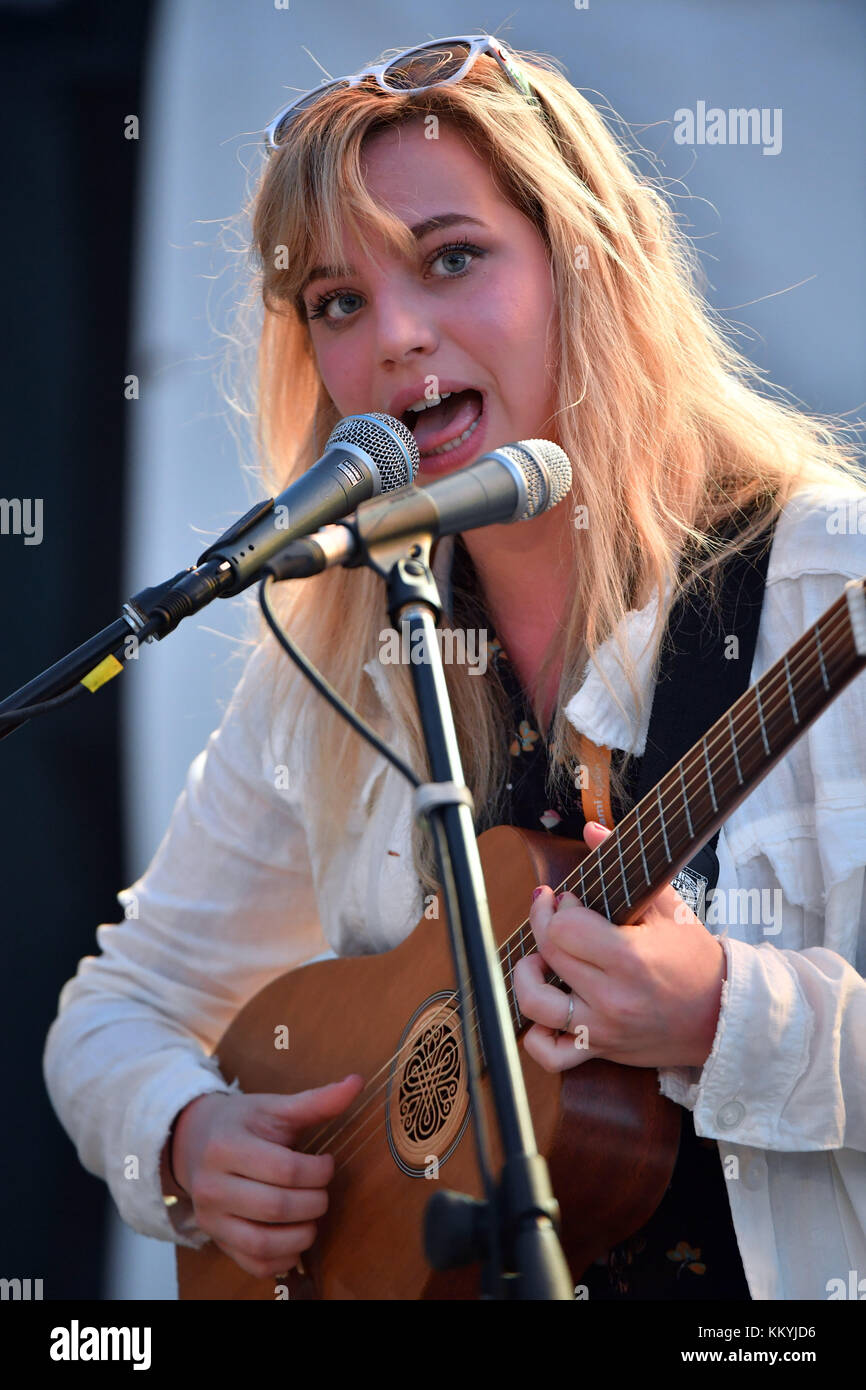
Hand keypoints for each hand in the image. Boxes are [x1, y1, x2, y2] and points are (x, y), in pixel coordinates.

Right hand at [169, 1075, 364, 1278]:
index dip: (318, 1171)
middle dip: (314, 1203)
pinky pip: (254, 1264)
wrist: (195, 1141)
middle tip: (322, 1192)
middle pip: (276, 1207)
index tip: (327, 1163)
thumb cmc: (242, 1123)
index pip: (284, 1169)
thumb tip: (357, 1083)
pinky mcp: (217, 1240)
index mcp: (225, 1147)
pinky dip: (283, 1258)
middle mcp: (211, 1186)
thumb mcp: (275, 1107)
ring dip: (302, 1235)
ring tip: (313, 1217)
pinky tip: (296, 1238)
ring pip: (262, 1243)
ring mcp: (210, 1218)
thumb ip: (317, 1101)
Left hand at [513, 822, 725, 1072]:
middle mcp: (612, 997)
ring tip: (538, 960)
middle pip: (548, 954)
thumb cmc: (696, 959)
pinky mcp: (601, 1050)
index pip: (564, 927)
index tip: (569, 899)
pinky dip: (536, 1035)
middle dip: (543, 924)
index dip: (559, 907)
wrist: (724, 1015)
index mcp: (629, 958)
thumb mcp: (667, 907)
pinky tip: (545, 1007)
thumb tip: (591, 829)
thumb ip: (625, 866)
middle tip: (554, 913)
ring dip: (526, 976)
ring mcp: (604, 1028)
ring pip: (536, 1005)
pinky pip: (552, 1054)